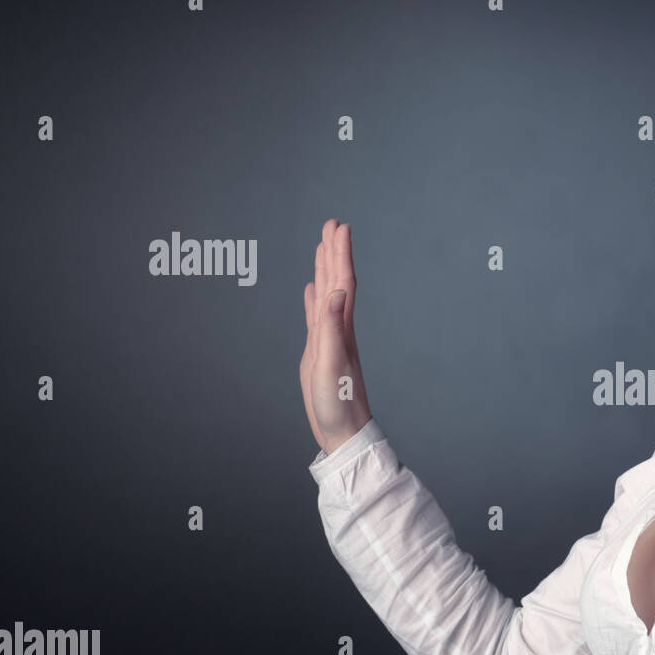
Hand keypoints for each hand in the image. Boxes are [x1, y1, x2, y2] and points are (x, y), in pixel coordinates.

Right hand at [300, 219, 372, 454]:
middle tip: (331, 224)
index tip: (339, 226)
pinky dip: (313, 300)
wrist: (343, 430)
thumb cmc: (339, 402)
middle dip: (333, 252)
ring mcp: (328, 338)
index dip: (340, 254)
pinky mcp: (319, 351)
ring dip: (324, 270)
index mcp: (341, 328)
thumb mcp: (331, 363)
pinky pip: (316, 316)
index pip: (342, 282)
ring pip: (325, 295)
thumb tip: (337, 292)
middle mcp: (337, 328)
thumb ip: (332, 327)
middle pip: (335, 281)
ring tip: (321, 247)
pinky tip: (311, 292)